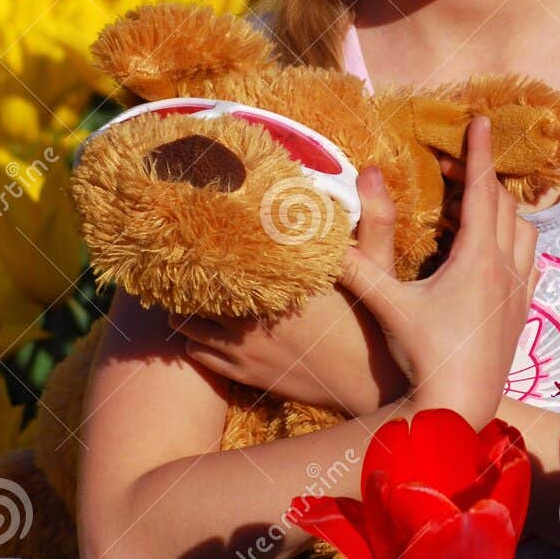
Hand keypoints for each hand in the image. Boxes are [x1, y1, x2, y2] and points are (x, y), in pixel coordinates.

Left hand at [165, 167, 408, 414]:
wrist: (372, 388)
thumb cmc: (377, 321)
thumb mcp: (381, 266)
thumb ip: (376, 216)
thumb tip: (373, 170)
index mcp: (283, 281)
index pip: (229, 252)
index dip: (208, 236)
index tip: (196, 222)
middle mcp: (256, 313)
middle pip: (199, 285)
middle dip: (188, 268)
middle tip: (178, 252)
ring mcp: (245, 347)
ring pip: (189, 322)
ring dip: (184, 305)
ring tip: (180, 289)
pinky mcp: (244, 374)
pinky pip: (198, 354)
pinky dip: (192, 338)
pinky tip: (195, 327)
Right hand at [336, 115, 540, 429]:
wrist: (458, 409)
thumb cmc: (421, 356)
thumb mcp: (384, 303)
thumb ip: (358, 257)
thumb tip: (335, 223)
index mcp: (477, 259)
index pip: (483, 190)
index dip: (481, 152)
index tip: (484, 120)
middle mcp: (506, 269)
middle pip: (504, 205)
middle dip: (481, 178)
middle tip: (451, 168)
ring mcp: (520, 292)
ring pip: (525, 231)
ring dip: (504, 209)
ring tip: (473, 206)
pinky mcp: (524, 313)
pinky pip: (532, 260)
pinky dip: (518, 240)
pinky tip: (498, 249)